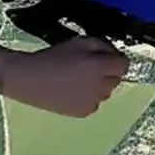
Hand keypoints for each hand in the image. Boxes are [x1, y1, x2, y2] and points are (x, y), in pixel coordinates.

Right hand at [3, 37, 128, 117]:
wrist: (30, 79)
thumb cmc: (55, 56)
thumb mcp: (80, 41)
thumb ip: (102, 45)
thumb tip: (114, 54)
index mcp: (101, 66)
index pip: (124, 65)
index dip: (116, 59)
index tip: (105, 57)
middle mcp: (101, 86)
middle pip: (116, 79)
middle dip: (107, 72)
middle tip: (89, 67)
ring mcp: (93, 102)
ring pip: (106, 92)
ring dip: (99, 85)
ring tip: (79, 80)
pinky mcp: (84, 113)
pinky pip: (94, 103)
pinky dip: (89, 97)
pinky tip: (73, 91)